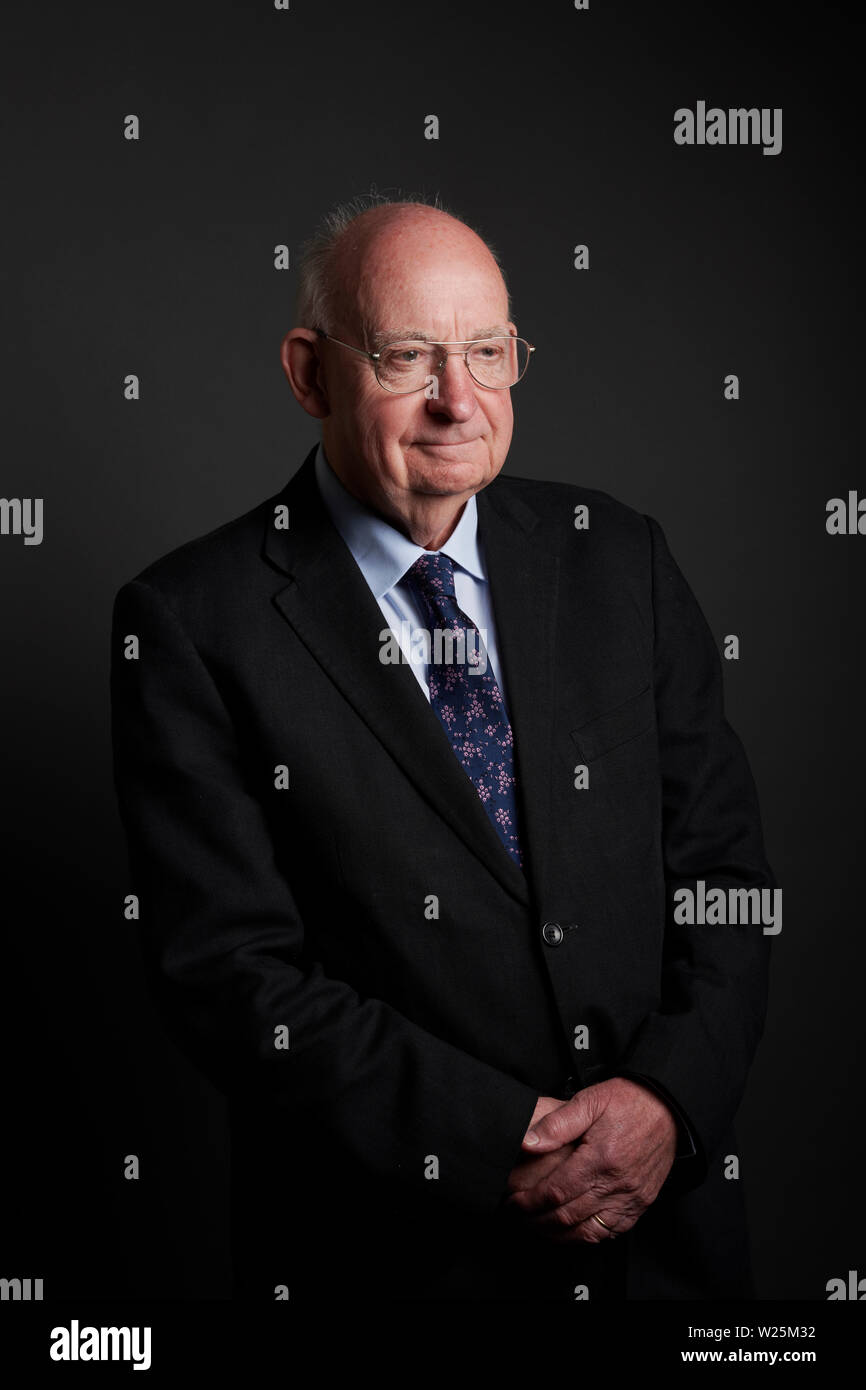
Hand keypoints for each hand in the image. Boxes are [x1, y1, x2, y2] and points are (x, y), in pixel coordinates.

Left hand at [504, 1077, 676, 1242]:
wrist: (669, 1108)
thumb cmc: (629, 1101)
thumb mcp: (589, 1101)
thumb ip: (556, 1124)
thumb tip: (527, 1142)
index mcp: (600, 1159)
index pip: (556, 1192)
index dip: (530, 1202)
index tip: (514, 1202)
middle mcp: (616, 1184)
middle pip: (568, 1217)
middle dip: (537, 1221)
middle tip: (519, 1216)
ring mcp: (631, 1198)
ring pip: (588, 1232)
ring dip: (559, 1234)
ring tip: (539, 1226)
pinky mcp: (641, 1203)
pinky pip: (612, 1232)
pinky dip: (588, 1235)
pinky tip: (573, 1229)